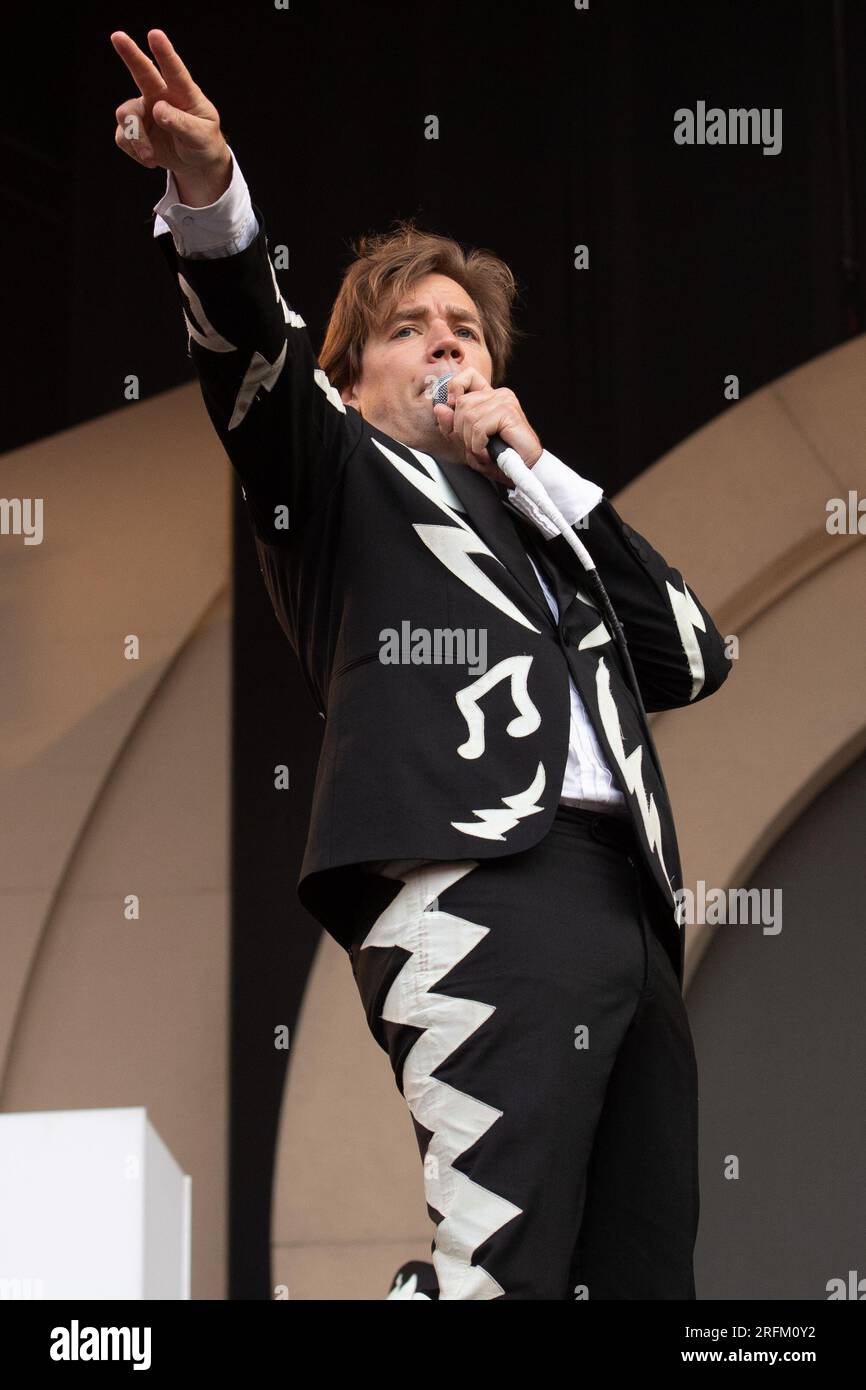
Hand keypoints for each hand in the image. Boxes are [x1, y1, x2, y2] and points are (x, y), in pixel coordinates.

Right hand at [111, 28, 229, 196]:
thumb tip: (158, 110)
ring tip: (150, 156)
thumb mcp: (201, 137)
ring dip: (136, 137)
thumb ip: (183, 124)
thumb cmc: (203, 142)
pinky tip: (150, 158)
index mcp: (183, 93)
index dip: (164, 53)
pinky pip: (123, 136)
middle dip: (130, 54)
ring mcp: (145, 110)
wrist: (195, 162)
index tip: (155, 35)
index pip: (174, 71)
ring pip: (127, 113)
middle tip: (117, 36)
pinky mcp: (134, 128)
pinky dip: (134, 151)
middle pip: (142, 72)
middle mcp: (160, 95)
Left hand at [431, 367, 542, 482]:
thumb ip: (451, 426)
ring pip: (468, 417)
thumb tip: (440, 408)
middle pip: (461, 403)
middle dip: (461, 431)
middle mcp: (499, 395)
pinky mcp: (509, 413)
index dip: (454, 388)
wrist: (523, 472)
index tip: (451, 406)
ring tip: (483, 451)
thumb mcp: (467, 443)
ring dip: (471, 441)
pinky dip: (478, 445)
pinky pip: (479, 427)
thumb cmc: (499, 459)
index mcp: (489, 397)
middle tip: (475, 445)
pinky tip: (488, 452)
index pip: (468, 376)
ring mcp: (505, 402)